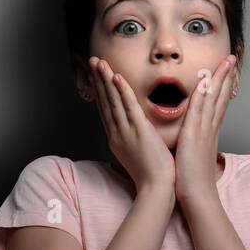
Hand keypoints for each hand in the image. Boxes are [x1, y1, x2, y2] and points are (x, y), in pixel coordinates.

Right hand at [89, 56, 175, 200]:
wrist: (156, 188)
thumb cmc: (151, 174)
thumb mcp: (137, 154)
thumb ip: (134, 140)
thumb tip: (135, 133)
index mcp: (117, 138)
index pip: (106, 109)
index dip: (101, 91)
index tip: (97, 75)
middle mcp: (117, 133)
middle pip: (105, 101)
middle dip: (99, 80)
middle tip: (93, 61)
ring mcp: (126, 132)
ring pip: (113, 101)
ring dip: (106, 80)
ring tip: (100, 62)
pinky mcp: (139, 131)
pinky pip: (129, 107)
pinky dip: (122, 91)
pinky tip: (116, 77)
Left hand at [173, 54, 236, 206]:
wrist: (198, 196)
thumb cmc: (193, 181)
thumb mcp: (195, 157)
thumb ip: (195, 145)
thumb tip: (191, 141)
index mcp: (209, 133)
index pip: (218, 104)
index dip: (222, 87)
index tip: (226, 73)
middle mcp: (210, 128)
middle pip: (221, 96)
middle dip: (226, 76)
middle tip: (232, 59)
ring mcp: (204, 129)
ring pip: (214, 98)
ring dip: (220, 78)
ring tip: (226, 61)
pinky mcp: (195, 133)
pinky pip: (200, 108)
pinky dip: (204, 93)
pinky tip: (207, 79)